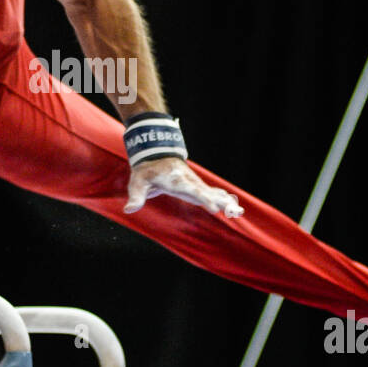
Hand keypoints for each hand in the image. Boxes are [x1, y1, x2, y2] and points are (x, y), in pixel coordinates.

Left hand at [123, 158, 243, 217]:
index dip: (203, 198)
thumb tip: (128, 209)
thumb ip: (135, 196)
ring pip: (213, 193)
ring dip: (226, 202)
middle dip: (221, 202)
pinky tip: (235, 208)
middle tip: (234, 211)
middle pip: (207, 192)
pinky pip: (213, 193)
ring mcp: (195, 183)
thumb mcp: (137, 181)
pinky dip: (224, 199)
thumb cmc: (146, 170)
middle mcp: (189, 181)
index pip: (192, 190)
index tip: (213, 207)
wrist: (156, 154)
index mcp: (177, 180)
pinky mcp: (197, 186)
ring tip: (239, 212)